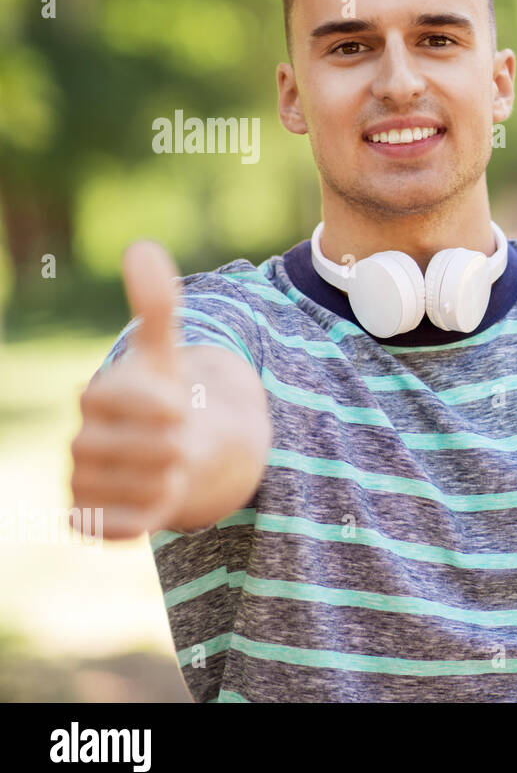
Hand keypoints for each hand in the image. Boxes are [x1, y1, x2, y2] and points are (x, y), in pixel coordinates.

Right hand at [70, 239, 193, 539]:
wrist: (171, 453)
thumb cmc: (167, 399)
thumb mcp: (168, 352)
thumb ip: (157, 304)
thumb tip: (141, 246)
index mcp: (96, 397)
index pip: (140, 403)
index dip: (170, 405)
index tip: (180, 405)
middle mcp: (79, 442)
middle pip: (153, 450)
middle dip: (181, 445)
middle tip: (180, 440)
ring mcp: (79, 483)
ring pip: (148, 488)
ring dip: (174, 478)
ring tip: (172, 466)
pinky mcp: (86, 521)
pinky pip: (128, 526)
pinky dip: (154, 513)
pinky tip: (158, 496)